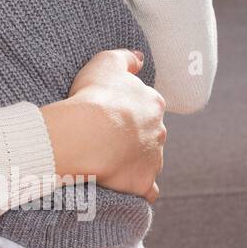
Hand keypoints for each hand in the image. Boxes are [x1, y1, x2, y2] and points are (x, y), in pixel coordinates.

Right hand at [43, 49, 166, 201]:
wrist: (86, 134)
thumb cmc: (93, 96)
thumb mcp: (106, 62)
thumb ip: (126, 57)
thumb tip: (140, 58)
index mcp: (153, 103)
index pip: (146, 106)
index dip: (126, 109)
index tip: (107, 113)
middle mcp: (160, 131)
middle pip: (150, 133)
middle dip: (133, 136)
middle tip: (104, 137)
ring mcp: (154, 159)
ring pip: (150, 160)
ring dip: (135, 161)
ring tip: (107, 161)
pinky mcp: (143, 182)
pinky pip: (147, 190)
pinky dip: (139, 188)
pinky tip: (124, 186)